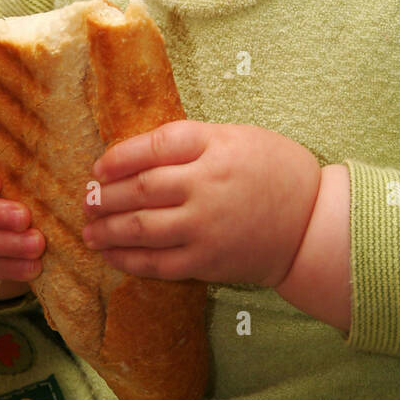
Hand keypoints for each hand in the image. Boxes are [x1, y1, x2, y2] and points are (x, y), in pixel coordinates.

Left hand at [81, 120, 320, 287]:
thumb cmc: (277, 170)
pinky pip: (157, 263)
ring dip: (108, 230)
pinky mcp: (207, 261)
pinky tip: (112, 255)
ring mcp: (205, 226)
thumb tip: (141, 152)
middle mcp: (206, 185)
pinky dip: (129, 260)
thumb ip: (194, 142)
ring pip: (142, 228)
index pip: (155, 146)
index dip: (120, 157)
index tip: (99, 166)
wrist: (313, 223)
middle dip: (106, 196)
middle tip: (86, 199)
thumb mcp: (240, 136)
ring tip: (89, 230)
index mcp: (215, 146)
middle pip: (141, 189)